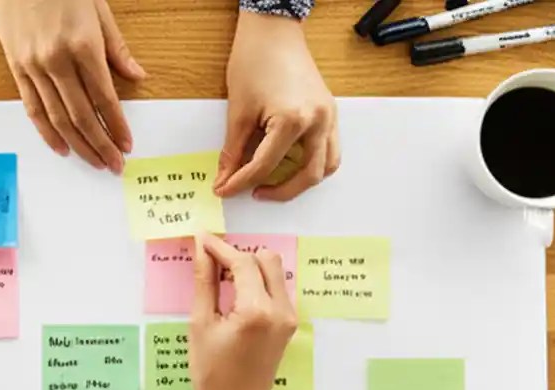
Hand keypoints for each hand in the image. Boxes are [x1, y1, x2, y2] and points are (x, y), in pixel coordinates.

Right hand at [0, 0, 146, 172]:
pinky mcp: (17, 67)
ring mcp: (34, 66)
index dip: (117, 125)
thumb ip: (116, 46)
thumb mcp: (98, 8)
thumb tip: (137, 75)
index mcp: (83, 44)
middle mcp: (57, 60)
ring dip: (78, 144)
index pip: (105, 97)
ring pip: (58, 117)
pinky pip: (33, 107)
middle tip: (114, 164)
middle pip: (82, 114)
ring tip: (94, 162)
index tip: (127, 144)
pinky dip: (47, 131)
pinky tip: (61, 147)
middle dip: (100, 144)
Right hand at [188, 233, 296, 389]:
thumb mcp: (201, 325)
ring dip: (250, 267)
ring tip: (222, 280)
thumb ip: (205, 283)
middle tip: (212, 261)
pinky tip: (235, 295)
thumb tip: (201, 250)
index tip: (202, 239)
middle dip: (238, 254)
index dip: (220, 248)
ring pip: (274, 272)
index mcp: (256, 311)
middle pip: (266, 259)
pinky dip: (257, 282)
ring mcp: (289, 317)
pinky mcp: (289, 323)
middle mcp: (280, 310)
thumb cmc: (212, 373)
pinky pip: (276, 289)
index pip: (242, 263)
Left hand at [214, 13, 339, 200]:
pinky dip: (313, 162)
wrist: (273, 32)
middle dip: (280, 191)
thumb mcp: (238, 111)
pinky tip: (289, 162)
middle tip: (253, 193)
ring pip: (327, 165)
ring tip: (274, 182)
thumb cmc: (255, 61)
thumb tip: (226, 177)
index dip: (241, 182)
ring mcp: (329, 116)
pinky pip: (329, 148)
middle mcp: (319, 120)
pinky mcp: (330, 111)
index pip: (266, 166)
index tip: (224, 189)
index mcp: (294, 120)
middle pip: (308, 175)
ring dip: (303, 180)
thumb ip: (233, 151)